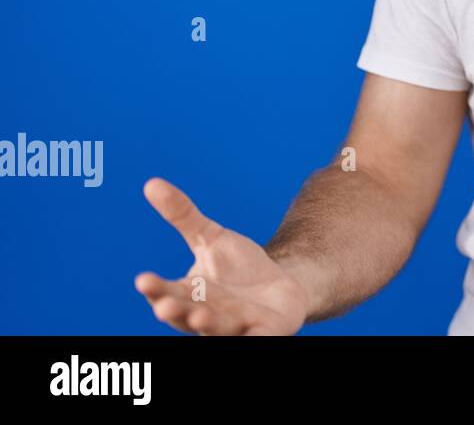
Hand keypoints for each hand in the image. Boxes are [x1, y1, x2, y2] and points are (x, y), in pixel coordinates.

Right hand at [134, 177, 308, 335]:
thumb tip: (152, 183)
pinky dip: (253, 340)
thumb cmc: (237, 267)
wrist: (279, 287)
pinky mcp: (264, 333)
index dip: (154, 288)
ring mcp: (234, 328)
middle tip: (165, 305)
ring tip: (200, 316)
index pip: (165, 292)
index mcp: (188, 295)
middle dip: (176, 311)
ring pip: (218, 330)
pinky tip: (252, 336)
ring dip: (208, 325)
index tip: (143, 280)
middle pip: (186, 315)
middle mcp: (205, 316)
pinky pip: (257, 340)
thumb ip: (183, 216)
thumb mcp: (211, 238)